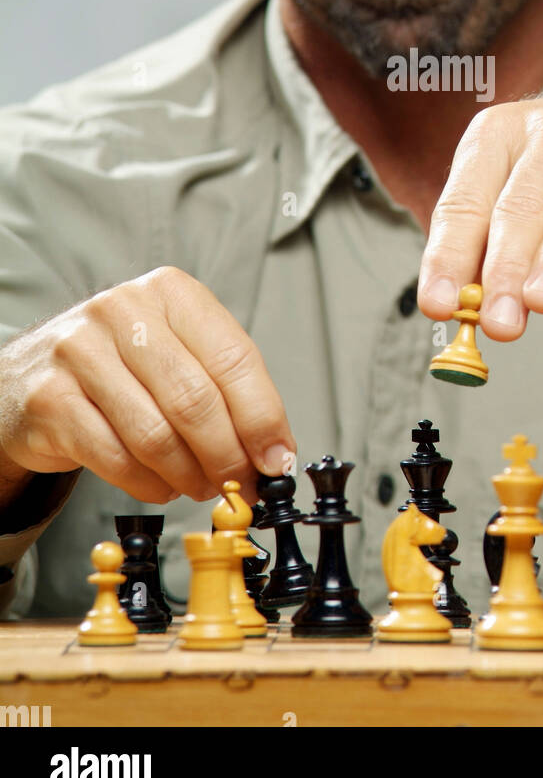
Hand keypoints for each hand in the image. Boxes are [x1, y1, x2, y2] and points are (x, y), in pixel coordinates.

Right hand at [0, 267, 295, 503]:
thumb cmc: (122, 364)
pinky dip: (150, 484)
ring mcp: (81, 352)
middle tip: (241, 485)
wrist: (29, 374)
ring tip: (201, 485)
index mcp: (171, 292)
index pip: (234, 358)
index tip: (277, 460)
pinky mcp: (52, 399)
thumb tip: (274, 452)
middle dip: (228, 455)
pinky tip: (162, 484)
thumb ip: (226, 390)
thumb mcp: (179, 352)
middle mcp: (124, 311)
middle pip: (196, 400)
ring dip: (190, 475)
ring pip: (157, 435)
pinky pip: (117, 458)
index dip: (263, 418)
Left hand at [418, 91, 542, 338]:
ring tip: (539, 301)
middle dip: (503, 271)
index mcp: (495, 136)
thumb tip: (457, 308)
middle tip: (496, 321)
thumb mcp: (509, 196)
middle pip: (516, 209)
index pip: (463, 204)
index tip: (438, 305)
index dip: (449, 257)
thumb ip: (482, 247)